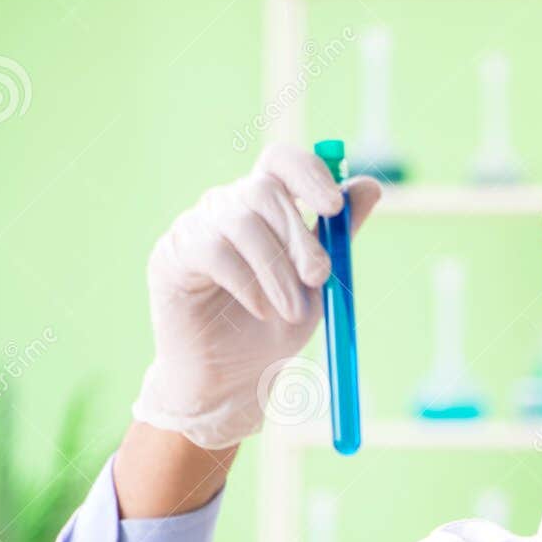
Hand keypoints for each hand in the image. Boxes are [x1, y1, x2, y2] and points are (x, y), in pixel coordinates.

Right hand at [131, 144, 381, 449]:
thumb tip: (370, 185)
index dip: (309, 173)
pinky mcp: (171, 255)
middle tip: (320, 278)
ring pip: (241, 222)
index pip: (281, 162)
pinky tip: (261, 310)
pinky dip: (247, 284)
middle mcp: (227, 207)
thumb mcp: (320, 282)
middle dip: (300, 237)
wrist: (233, 380)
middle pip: (265, 191)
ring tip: (291, 311)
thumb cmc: (275, 328)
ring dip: (278, 271)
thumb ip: (339, 234)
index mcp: (264, 206)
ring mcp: (195, 227)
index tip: (334, 207)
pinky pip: (213, 252)